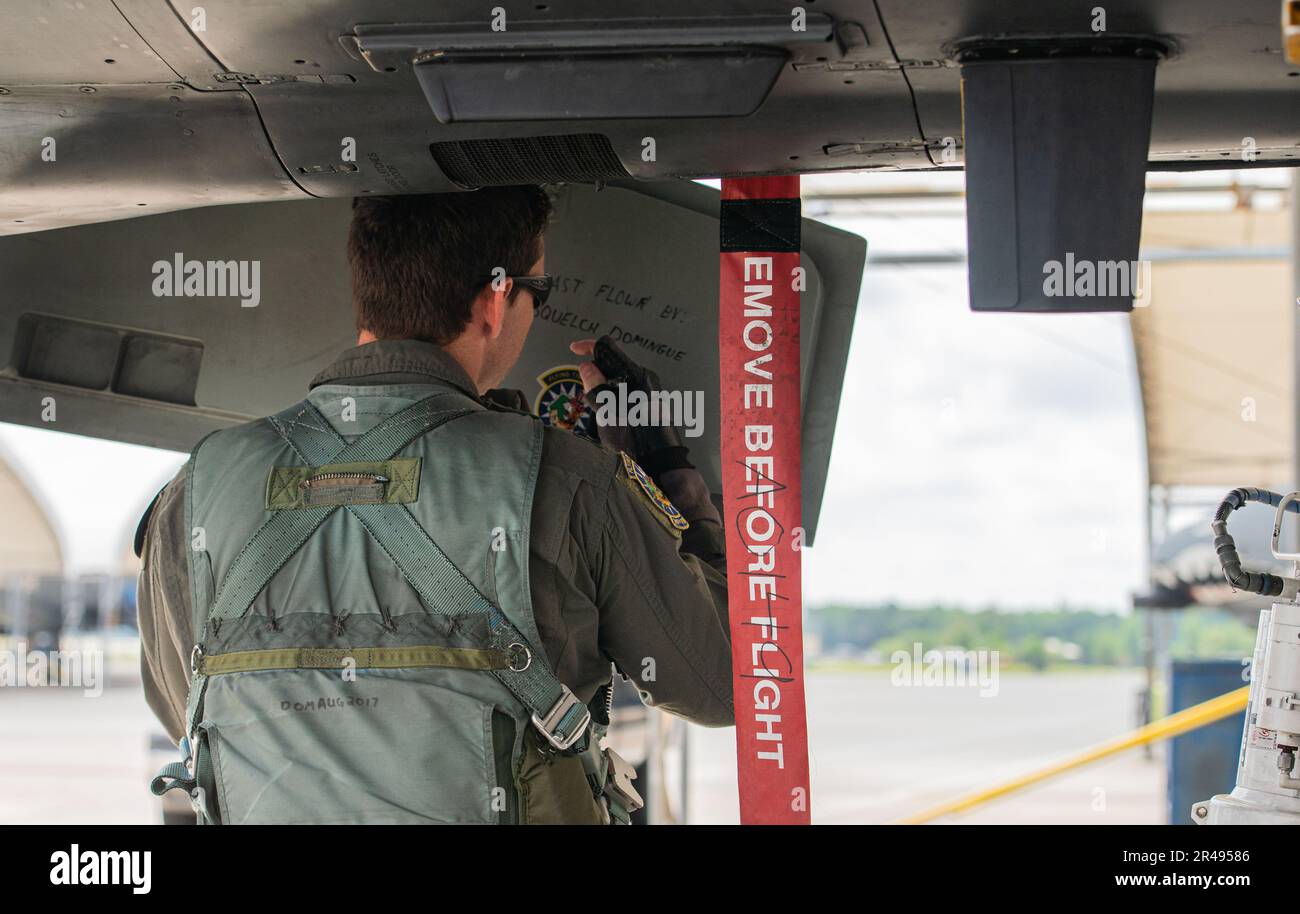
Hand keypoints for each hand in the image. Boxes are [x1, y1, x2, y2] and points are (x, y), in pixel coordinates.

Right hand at [569, 336, 690, 476]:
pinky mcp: (650, 401)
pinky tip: (609, 413)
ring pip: (619, 378)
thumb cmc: (634, 438)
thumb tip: (586, 367)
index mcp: (636, 374)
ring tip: (598, 408)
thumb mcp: (609, 413)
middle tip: (585, 389)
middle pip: (614, 362)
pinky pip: (627, 389)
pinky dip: (613, 395)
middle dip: (595, 371)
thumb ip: (596, 388)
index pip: (610, 347)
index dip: (589, 346)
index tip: (573, 349)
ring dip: (603, 386)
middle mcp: (644, 377)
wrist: (660, 462)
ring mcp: (649, 389)